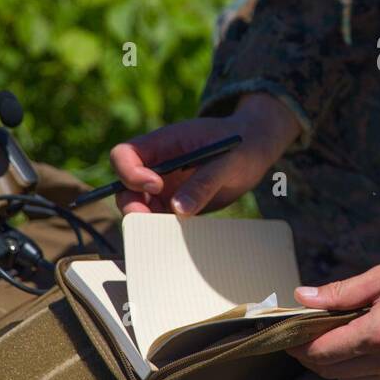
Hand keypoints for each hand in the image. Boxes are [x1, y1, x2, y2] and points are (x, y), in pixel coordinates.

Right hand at [109, 93, 300, 215]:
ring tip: (168, 231)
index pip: (124, 155)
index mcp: (162, 143)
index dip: (130, 173)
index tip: (156, 184)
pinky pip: (162, 219)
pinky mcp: (176, 204)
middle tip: (150, 219)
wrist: (255, 152)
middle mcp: (157, 166)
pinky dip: (165, 229)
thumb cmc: (242, 146)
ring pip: (140, 207)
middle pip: (125, 187)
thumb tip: (178, 209)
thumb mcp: (228, 161)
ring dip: (148, 221)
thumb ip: (204, 182)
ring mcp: (164, 186)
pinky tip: (182, 236)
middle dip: (132, 205)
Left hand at [290, 253, 379, 379]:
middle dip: (312, 357)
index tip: (290, 335)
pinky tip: (358, 355)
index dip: (299, 346)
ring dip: (334, 367)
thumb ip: (342, 291)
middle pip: (332, 371)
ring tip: (331, 344)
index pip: (322, 352)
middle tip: (306, 338)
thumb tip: (303, 296)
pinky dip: (357, 375)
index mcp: (377, 334)